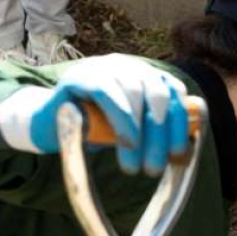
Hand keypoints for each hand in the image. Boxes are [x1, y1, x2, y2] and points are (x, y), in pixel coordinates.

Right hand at [0, 54, 199, 175]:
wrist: (50, 127)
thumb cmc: (97, 131)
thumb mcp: (133, 132)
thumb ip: (156, 133)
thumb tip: (186, 150)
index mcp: (146, 76)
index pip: (174, 93)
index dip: (181, 124)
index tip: (180, 154)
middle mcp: (128, 66)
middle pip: (158, 94)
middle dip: (160, 135)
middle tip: (154, 169)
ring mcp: (104, 67)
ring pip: (135, 93)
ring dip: (139, 135)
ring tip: (134, 166)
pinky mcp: (81, 76)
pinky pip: (108, 93)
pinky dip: (122, 119)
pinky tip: (126, 142)